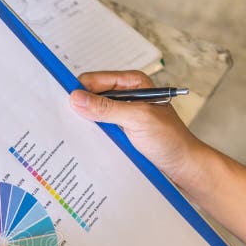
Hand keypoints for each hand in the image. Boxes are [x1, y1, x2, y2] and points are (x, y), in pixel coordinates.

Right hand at [69, 70, 209, 192]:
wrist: (183, 165)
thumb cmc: (170, 140)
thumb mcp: (137, 119)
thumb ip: (107, 108)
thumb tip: (77, 98)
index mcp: (131, 83)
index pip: (93, 80)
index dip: (78, 90)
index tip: (62, 104)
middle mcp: (125, 96)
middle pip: (90, 96)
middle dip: (79, 108)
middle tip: (65, 122)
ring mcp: (121, 114)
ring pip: (92, 114)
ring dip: (85, 124)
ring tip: (74, 135)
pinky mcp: (120, 131)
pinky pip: (98, 129)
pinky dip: (91, 135)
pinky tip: (86, 143)